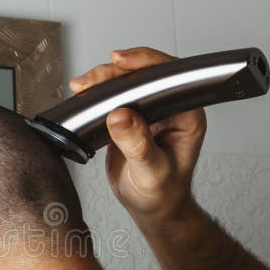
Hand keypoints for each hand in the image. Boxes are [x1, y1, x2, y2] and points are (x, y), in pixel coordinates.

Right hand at [70, 47, 206, 220]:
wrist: (152, 208)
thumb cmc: (163, 194)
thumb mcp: (152, 172)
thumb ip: (138, 145)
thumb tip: (120, 117)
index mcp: (186, 115)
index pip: (169, 78)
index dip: (146, 64)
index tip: (123, 62)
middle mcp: (169, 109)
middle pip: (144, 75)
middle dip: (116, 72)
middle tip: (93, 80)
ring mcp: (149, 112)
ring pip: (126, 83)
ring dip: (103, 81)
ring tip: (83, 86)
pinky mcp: (130, 118)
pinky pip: (114, 98)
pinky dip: (97, 95)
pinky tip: (84, 94)